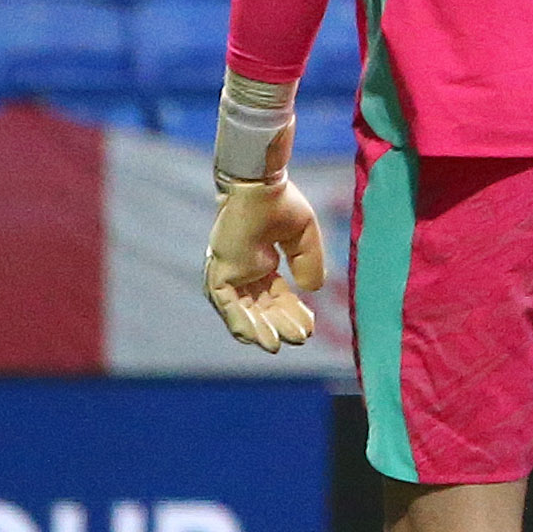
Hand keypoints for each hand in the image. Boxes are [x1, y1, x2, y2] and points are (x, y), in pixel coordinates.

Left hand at [203, 156, 325, 353]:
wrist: (260, 185)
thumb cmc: (281, 202)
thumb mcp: (304, 237)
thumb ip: (308, 263)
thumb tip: (312, 291)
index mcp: (261, 260)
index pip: (276, 295)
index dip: (293, 311)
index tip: (310, 326)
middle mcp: (243, 268)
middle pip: (261, 306)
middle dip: (280, 323)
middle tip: (300, 338)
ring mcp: (229, 270)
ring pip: (242, 309)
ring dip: (259, 329)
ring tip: (277, 346)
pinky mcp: (220, 271)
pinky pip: (226, 304)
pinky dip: (240, 321)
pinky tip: (255, 338)